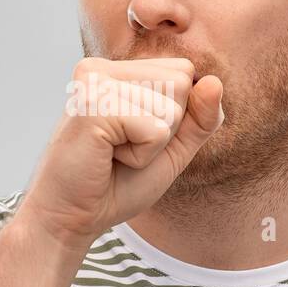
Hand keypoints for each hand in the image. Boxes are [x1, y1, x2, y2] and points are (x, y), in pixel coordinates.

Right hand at [18, 57, 224, 246]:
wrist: (72, 218)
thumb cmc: (117, 184)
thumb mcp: (172, 148)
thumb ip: (200, 117)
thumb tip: (215, 81)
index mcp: (117, 70)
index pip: (184, 72)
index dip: (175, 116)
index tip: (134, 138)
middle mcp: (102, 68)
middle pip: (182, 81)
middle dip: (166, 128)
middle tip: (123, 148)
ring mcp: (95, 82)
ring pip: (171, 106)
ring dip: (152, 145)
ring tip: (113, 153)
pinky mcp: (94, 104)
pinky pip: (155, 129)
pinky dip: (142, 156)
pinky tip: (108, 158)